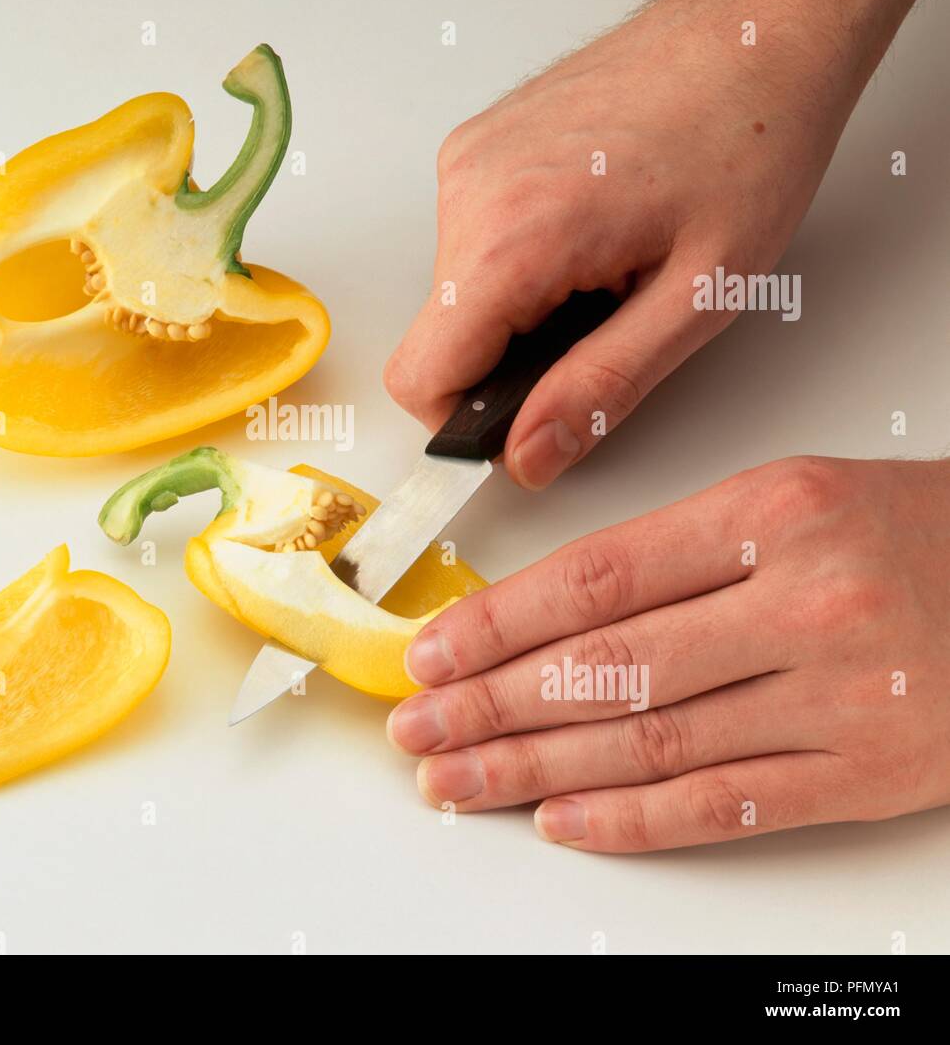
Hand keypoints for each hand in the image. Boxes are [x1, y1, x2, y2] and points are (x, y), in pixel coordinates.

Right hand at [384, 0, 947, 488]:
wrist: (754, 30)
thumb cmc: (749, 144)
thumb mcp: (696, 299)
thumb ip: (599, 390)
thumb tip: (529, 456)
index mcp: (515, 237)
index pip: (421, 376)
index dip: (467, 421)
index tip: (527, 418)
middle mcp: (470, 191)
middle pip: (441, 337)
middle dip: (511, 358)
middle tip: (605, 320)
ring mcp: (466, 161)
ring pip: (454, 293)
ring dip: (520, 307)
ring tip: (607, 264)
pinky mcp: (474, 146)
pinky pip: (467, 242)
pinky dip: (518, 260)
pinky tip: (589, 229)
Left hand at [387, 457, 949, 851]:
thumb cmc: (910, 529)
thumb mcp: (789, 498)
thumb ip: (673, 551)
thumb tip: (542, 614)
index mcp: (771, 516)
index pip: (594, 580)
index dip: (495, 625)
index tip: (430, 654)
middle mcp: (803, 604)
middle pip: (606, 669)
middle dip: (491, 705)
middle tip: (418, 729)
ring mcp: (841, 699)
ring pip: (652, 744)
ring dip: (536, 768)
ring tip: (460, 779)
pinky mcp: (870, 776)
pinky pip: (729, 807)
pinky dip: (634, 820)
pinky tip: (561, 820)